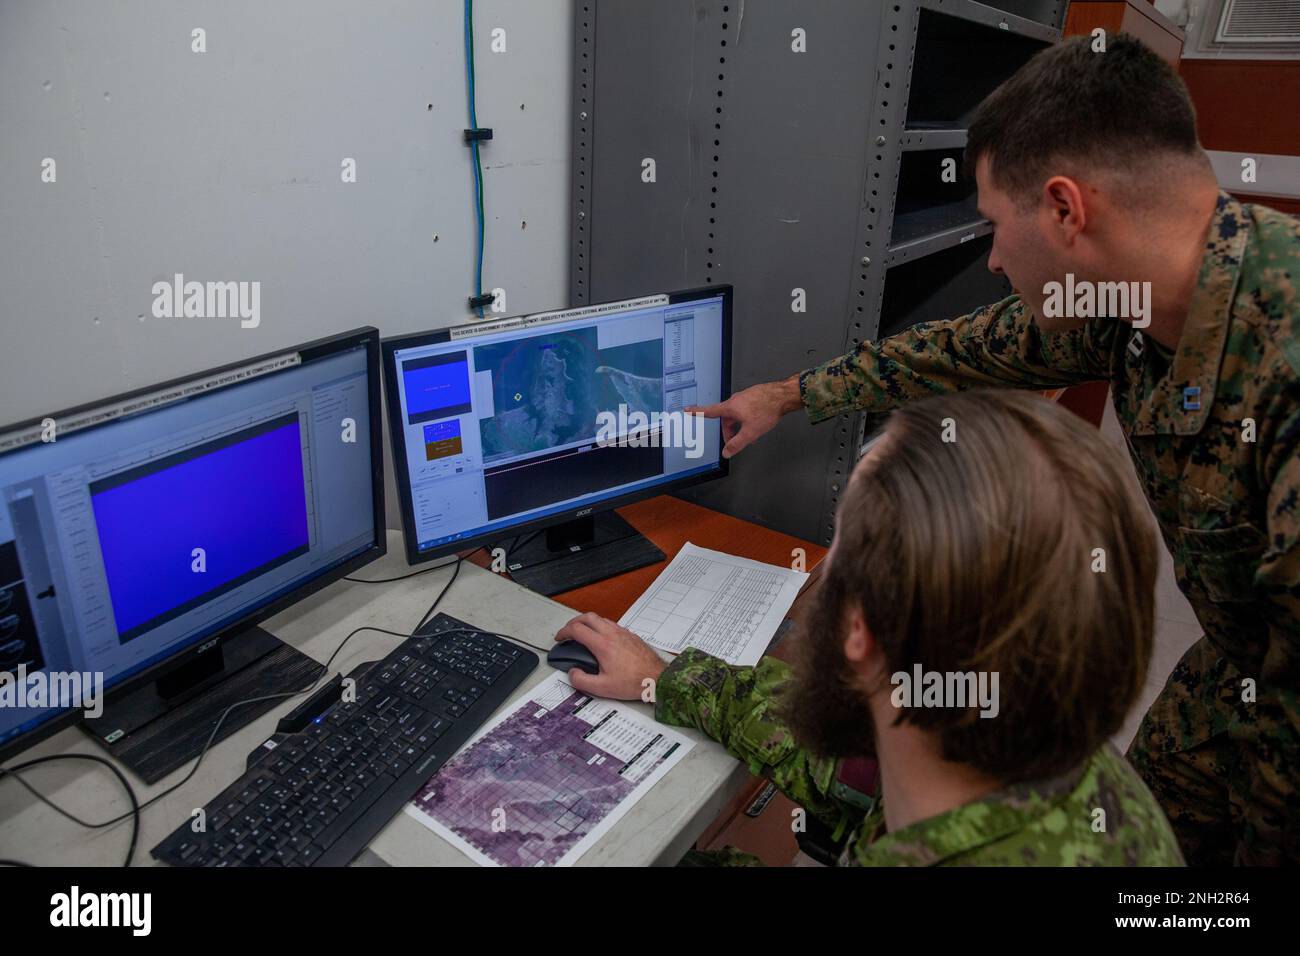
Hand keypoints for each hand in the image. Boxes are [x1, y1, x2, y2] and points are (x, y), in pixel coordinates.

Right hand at [554, 612, 666, 700]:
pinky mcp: (631, 635)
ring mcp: (623, 633)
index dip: (564, 632)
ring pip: (600, 619)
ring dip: (588, 623)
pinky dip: (601, 627)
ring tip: (583, 634)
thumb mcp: (602, 688)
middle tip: (568, 631)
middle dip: (574, 622)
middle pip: (587, 617)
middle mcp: (612, 634)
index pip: (577, 629)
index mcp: (603, 645)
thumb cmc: (634, 682)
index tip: (560, 638)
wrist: (657, 678)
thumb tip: (573, 673)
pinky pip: (611, 624)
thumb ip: (581, 681)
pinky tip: (602, 638)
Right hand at [688, 374, 802, 457]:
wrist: (782, 396)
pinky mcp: (753, 396)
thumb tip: (726, 452)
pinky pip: (745, 410)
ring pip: (736, 415)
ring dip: (739, 426)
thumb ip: (737, 444)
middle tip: (735, 442)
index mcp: (730, 407)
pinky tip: (757, 424)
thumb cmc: (767, 410)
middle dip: (729, 431)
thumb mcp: (750, 432)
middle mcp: (735, 400)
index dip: (697, 412)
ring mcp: (744, 397)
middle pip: (726, 418)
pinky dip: (747, 419)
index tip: (688, 410)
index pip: (709, 411)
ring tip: (750, 434)